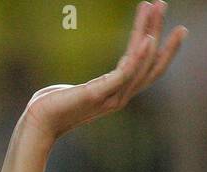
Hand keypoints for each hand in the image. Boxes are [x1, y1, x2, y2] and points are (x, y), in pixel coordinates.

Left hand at [22, 1, 186, 143]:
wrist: (37, 124)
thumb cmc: (50, 107)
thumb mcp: (76, 92)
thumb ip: (90, 86)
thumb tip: (83, 83)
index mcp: (116, 94)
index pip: (147, 69)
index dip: (161, 48)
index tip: (170, 26)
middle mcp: (120, 97)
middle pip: (150, 62)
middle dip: (159, 30)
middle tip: (163, 4)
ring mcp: (112, 97)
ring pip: (142, 62)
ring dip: (150, 30)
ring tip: (156, 7)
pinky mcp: (100, 94)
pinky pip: (126, 73)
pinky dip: (139, 55)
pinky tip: (147, 37)